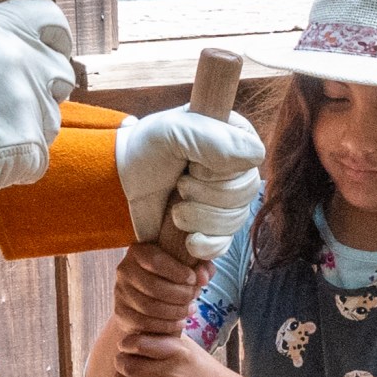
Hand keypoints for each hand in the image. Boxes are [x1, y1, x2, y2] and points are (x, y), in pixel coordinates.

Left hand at [110, 325, 214, 376]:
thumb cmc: (198, 367)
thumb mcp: (186, 346)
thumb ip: (162, 337)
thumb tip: (133, 327)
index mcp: (178, 351)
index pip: (140, 344)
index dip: (127, 344)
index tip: (126, 345)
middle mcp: (174, 373)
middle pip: (129, 367)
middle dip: (119, 363)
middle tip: (122, 362)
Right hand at [113, 242, 203, 336]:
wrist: (149, 293)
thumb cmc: (172, 274)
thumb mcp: (188, 264)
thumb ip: (200, 265)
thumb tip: (202, 277)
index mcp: (138, 251)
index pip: (155, 260)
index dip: (178, 272)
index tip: (193, 279)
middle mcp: (124, 270)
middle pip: (153, 286)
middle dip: (180, 295)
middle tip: (194, 297)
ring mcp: (120, 293)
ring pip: (149, 306)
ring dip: (175, 311)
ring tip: (190, 310)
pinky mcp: (121, 313)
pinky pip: (143, 322)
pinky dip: (165, 325)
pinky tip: (179, 322)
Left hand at [115, 105, 264, 259]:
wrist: (121, 180)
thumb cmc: (147, 149)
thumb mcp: (173, 131)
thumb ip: (212, 138)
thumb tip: (255, 157)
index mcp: (236, 137)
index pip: (253, 160)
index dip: (221, 171)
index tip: (191, 164)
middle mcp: (238, 169)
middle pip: (246, 194)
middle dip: (206, 195)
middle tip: (179, 185)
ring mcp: (228, 201)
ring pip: (235, 222)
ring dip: (199, 218)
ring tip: (175, 208)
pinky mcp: (213, 228)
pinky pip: (224, 245)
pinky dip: (205, 245)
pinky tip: (187, 239)